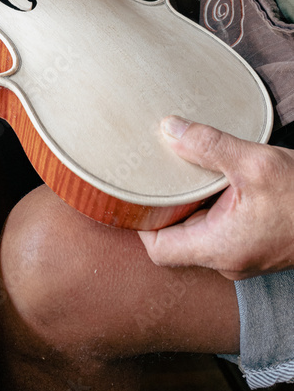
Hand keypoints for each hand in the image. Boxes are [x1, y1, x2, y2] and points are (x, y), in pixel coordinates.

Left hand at [139, 115, 293, 278]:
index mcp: (220, 248)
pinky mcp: (257, 247)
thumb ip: (208, 145)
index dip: (140, 223)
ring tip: (184, 173)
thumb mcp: (255, 162)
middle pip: (175, 241)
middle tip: (156, 175)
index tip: (134, 194)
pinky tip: (216, 183)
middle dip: (165, 208)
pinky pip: (221, 232)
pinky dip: (213, 209)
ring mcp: (244, 257)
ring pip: (199, 235)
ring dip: (191, 207)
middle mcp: (228, 261)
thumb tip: (169, 129)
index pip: (158, 250)